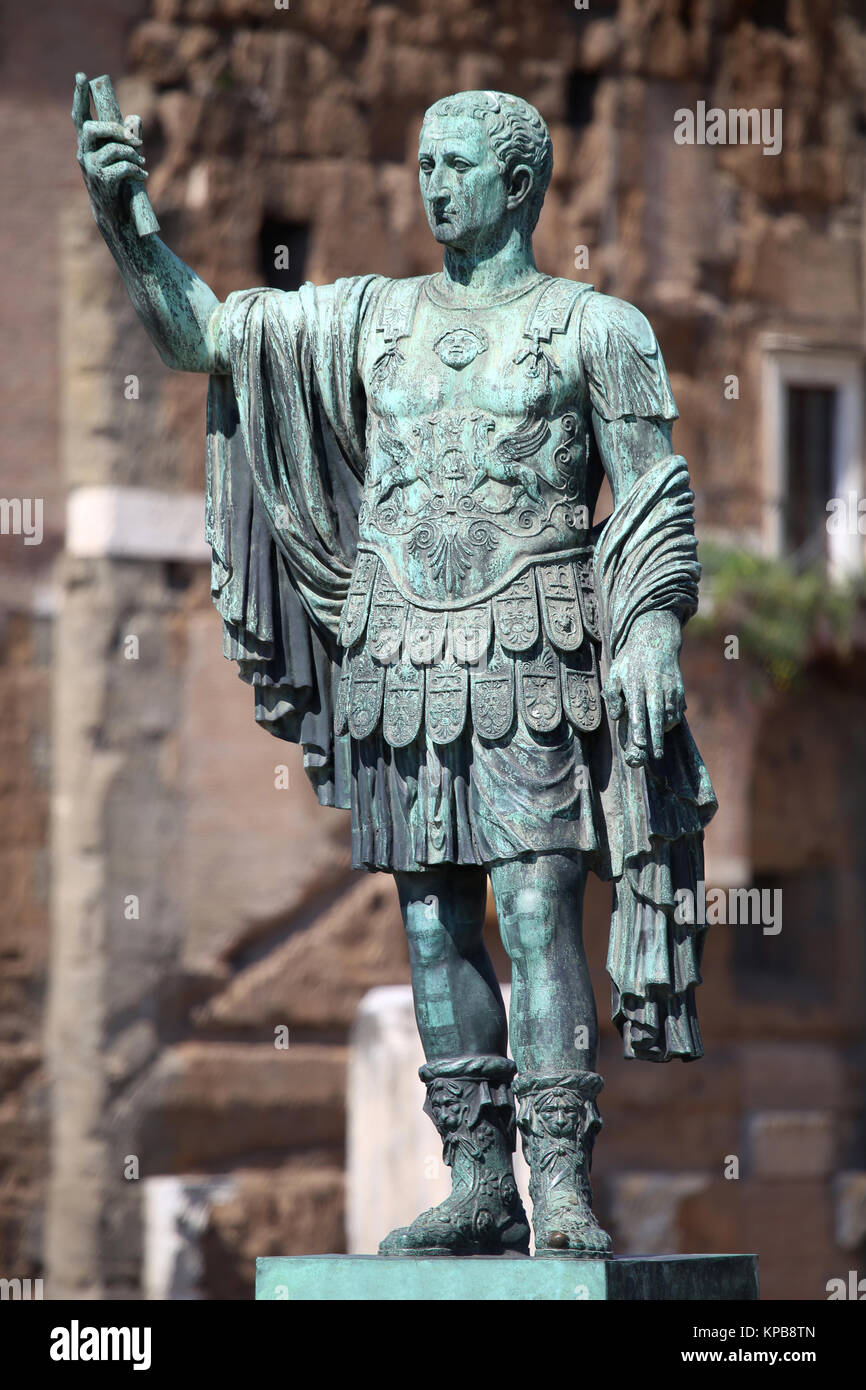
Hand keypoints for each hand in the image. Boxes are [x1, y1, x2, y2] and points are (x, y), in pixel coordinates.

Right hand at [72, 72, 147, 221]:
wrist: (115, 215)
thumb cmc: (118, 183)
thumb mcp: (120, 158)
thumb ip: (124, 139)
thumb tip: (135, 119)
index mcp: (87, 145)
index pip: (79, 117)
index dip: (80, 97)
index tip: (81, 76)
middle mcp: (84, 153)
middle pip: (92, 128)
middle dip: (115, 130)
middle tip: (135, 140)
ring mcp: (90, 168)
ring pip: (114, 149)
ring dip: (133, 154)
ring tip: (142, 161)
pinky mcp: (101, 181)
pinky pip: (123, 167)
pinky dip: (137, 170)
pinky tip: (143, 175)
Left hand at [602, 610, 684, 766]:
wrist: (655, 639)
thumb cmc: (630, 662)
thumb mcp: (615, 673)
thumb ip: (613, 695)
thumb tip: (618, 716)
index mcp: (635, 683)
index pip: (637, 709)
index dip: (639, 727)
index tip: (639, 744)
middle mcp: (653, 685)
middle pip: (656, 714)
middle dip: (656, 736)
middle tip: (656, 756)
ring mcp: (668, 685)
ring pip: (669, 713)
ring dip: (664, 730)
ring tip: (658, 744)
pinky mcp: (678, 686)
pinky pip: (677, 708)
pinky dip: (672, 720)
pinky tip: (665, 726)